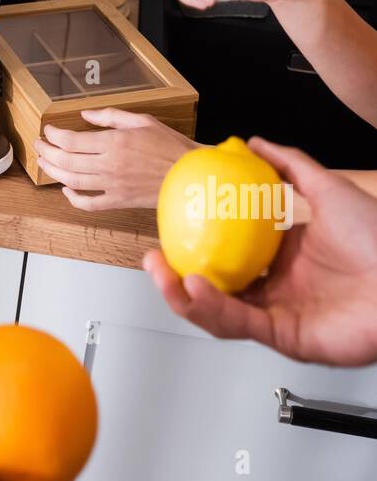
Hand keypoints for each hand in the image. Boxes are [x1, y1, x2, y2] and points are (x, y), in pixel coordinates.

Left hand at [35, 107, 196, 210]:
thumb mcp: (142, 121)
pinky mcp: (119, 201)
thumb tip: (86, 115)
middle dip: (46, 152)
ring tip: (44, 163)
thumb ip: (110, 116)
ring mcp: (112, 185)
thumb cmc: (170, 146)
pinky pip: (89, 203)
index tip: (48, 130)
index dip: (54, 135)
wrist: (191, 174)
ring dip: (53, 172)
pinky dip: (74, 199)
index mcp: (114, 142)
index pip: (71, 140)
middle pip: (66, 160)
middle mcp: (109, 164)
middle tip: (39, 145)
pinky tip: (66, 191)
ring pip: (72, 181)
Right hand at [143, 137, 376, 366]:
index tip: (170, 226)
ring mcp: (279, 314)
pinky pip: (242, 323)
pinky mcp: (287, 338)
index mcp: (281, 258)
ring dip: (184, 297)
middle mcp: (276, 289)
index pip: (225, 255)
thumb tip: (253, 143)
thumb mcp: (327, 188)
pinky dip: (214, 307)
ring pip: (218, 313)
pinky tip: (195, 287)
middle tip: (151, 259)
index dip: (194, 245)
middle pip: (213, 289)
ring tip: (163, 274)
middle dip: (174, 280)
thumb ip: (290, 165)